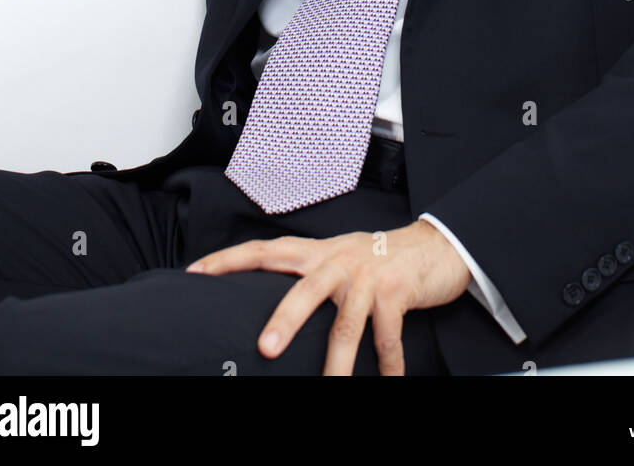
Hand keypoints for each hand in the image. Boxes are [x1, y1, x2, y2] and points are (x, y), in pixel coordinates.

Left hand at [185, 219, 470, 375]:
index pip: (265, 250)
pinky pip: (387, 336)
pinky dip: (388, 365)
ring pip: (346, 323)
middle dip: (284, 319)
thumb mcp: (342, 257)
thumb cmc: (382, 258)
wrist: (437, 245)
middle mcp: (339, 260)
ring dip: (337, 362)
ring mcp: (368, 277)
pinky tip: (388, 381)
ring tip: (330, 389)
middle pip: (303, 288)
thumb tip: (275, 304)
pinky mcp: (396, 292)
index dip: (230, 259)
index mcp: (318, 252)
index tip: (197, 272)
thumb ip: (312, 274)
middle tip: (265, 348)